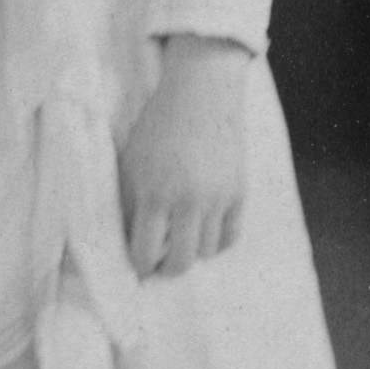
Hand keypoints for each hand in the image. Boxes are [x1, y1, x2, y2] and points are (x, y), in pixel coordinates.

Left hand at [120, 36, 255, 277]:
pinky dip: (217, 242)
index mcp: (154, 194)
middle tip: (159, 265)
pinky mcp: (240, 193)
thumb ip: (129, 203)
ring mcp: (218, 199)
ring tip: (180, 242)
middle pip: (181, 261)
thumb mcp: (130, 165)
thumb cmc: (155, 130)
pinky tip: (204, 236)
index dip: (140, 264)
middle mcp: (189, 202)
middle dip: (167, 269)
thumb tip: (131, 240)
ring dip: (192, 253)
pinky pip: (231, 235)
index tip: (137, 265)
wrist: (200, 98)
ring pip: (208, 251)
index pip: (146, 250)